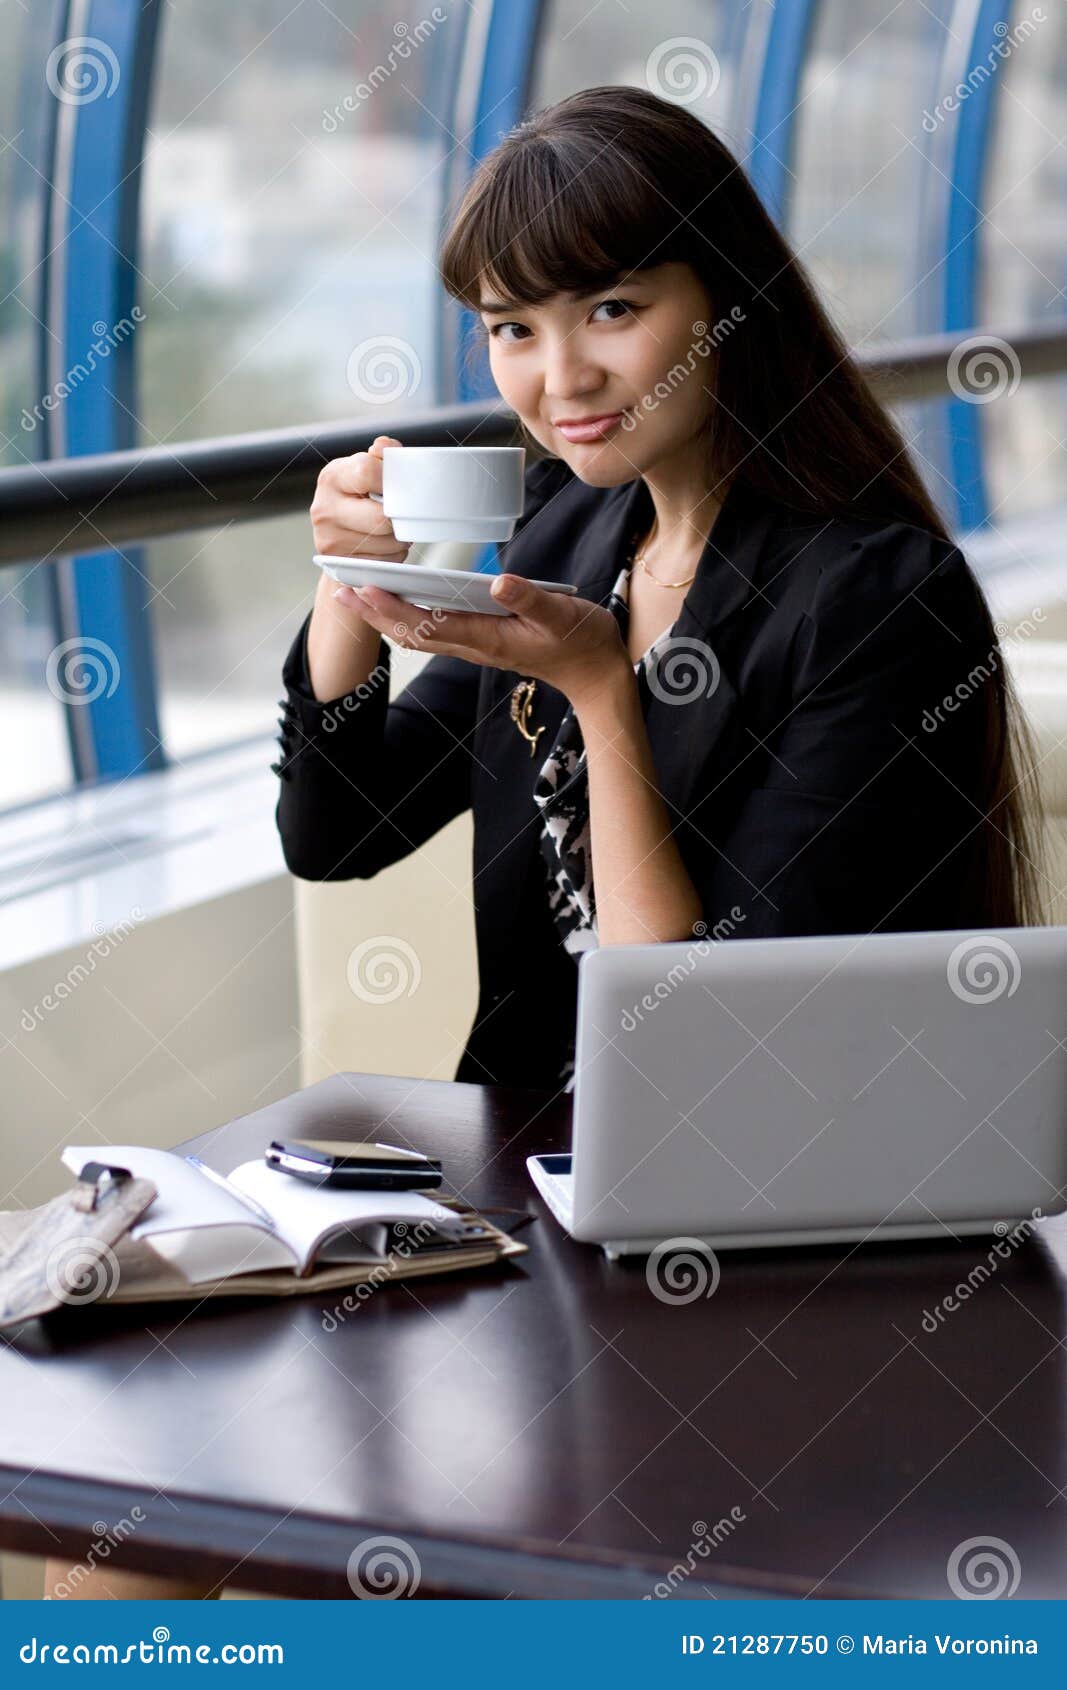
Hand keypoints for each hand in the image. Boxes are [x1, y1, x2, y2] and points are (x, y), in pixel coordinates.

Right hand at [309, 434, 408, 560]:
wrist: (338, 536)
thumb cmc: (358, 497)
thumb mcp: (365, 469)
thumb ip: (381, 455)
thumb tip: (385, 447)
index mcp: (332, 477)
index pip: (368, 471)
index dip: (392, 478)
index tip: (400, 484)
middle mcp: (324, 509)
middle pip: (381, 517)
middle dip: (399, 517)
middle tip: (402, 513)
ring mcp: (330, 540)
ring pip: (388, 542)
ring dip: (401, 537)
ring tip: (393, 528)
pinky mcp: (342, 564)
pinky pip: (385, 561)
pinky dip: (394, 554)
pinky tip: (385, 544)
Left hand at [333, 570, 631, 706]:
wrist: (595, 674)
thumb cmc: (582, 642)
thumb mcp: (562, 615)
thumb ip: (531, 598)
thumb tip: (498, 581)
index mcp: (487, 638)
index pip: (428, 625)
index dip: (393, 608)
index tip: (364, 588)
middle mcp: (474, 645)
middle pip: (411, 632)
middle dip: (374, 613)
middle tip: (339, 590)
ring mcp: (476, 645)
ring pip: (419, 633)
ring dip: (385, 615)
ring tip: (355, 593)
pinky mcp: (482, 640)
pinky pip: (435, 631)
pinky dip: (408, 616)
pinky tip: (398, 600)